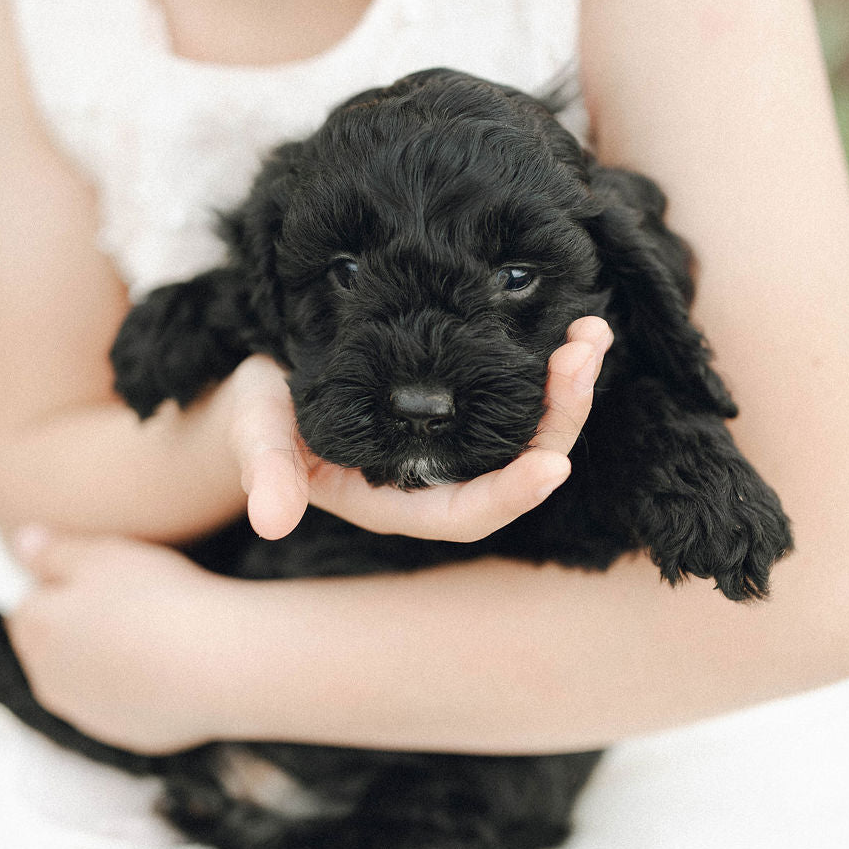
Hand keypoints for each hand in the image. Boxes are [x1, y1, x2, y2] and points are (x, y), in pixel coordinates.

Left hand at [7, 529, 229, 751]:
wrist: (217, 664)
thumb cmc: (155, 599)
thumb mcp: (100, 555)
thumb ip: (52, 550)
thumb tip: (21, 542)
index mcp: (35, 631)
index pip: (31, 604)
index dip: (67, 586)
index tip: (108, 578)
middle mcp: (49, 681)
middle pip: (55, 647)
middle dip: (81, 627)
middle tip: (133, 603)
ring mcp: (88, 715)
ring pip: (89, 679)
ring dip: (109, 660)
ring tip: (156, 634)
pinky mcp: (128, 735)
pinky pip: (126, 705)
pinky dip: (140, 689)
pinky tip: (174, 667)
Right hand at [227, 316, 611, 540]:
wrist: (267, 386)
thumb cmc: (261, 415)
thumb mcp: (257, 435)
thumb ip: (266, 472)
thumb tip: (270, 520)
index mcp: (395, 501)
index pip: (465, 515)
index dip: (509, 496)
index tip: (552, 464)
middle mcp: (437, 479)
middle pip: (516, 469)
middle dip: (559, 421)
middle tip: (583, 356)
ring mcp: (455, 442)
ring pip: (528, 431)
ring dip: (566, 389)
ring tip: (591, 334)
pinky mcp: (464, 405)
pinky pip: (520, 398)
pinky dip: (548, 368)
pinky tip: (572, 328)